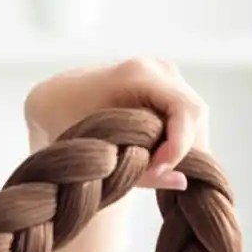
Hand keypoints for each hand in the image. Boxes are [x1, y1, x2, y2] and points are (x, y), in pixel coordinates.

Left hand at [23, 57, 210, 190]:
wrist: (56, 98)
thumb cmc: (64, 121)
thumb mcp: (91, 148)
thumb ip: (135, 171)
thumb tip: (181, 183)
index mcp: (137, 73)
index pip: (184, 110)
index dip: (180, 145)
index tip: (160, 171)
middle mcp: (159, 69)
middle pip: (194, 116)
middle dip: (185, 153)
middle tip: (158, 178)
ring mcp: (167, 76)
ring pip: (194, 120)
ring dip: (183, 150)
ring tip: (153, 170)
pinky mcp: (169, 89)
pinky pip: (187, 120)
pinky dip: (177, 144)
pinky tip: (155, 160)